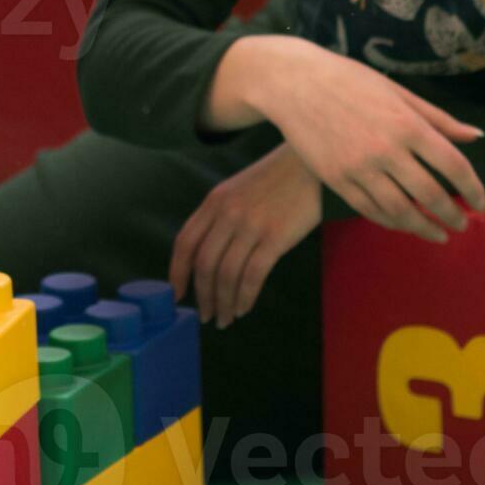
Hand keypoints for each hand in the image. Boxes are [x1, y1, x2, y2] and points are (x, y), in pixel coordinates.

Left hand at [170, 145, 321, 326]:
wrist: (309, 166)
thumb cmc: (273, 180)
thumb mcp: (236, 190)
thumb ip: (218, 217)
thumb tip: (204, 257)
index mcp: (213, 202)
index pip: (185, 242)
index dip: (177, 272)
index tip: (175, 294)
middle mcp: (227, 214)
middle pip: (204, 263)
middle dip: (202, 295)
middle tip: (206, 316)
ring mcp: (250, 226)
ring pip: (227, 274)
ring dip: (223, 302)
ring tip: (225, 318)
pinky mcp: (275, 238)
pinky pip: (253, 275)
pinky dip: (245, 297)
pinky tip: (244, 308)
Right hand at [217, 35, 484, 241]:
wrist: (292, 83)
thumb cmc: (348, 80)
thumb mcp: (397, 92)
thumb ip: (438, 119)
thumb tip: (476, 136)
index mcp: (406, 124)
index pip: (453, 165)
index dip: (473, 188)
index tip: (481, 202)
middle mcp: (386, 149)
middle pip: (430, 194)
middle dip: (452, 214)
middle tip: (463, 223)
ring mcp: (358, 167)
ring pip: (400, 210)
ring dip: (424, 227)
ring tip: (438, 234)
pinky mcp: (336, 179)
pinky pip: (369, 209)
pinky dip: (390, 222)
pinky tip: (403, 224)